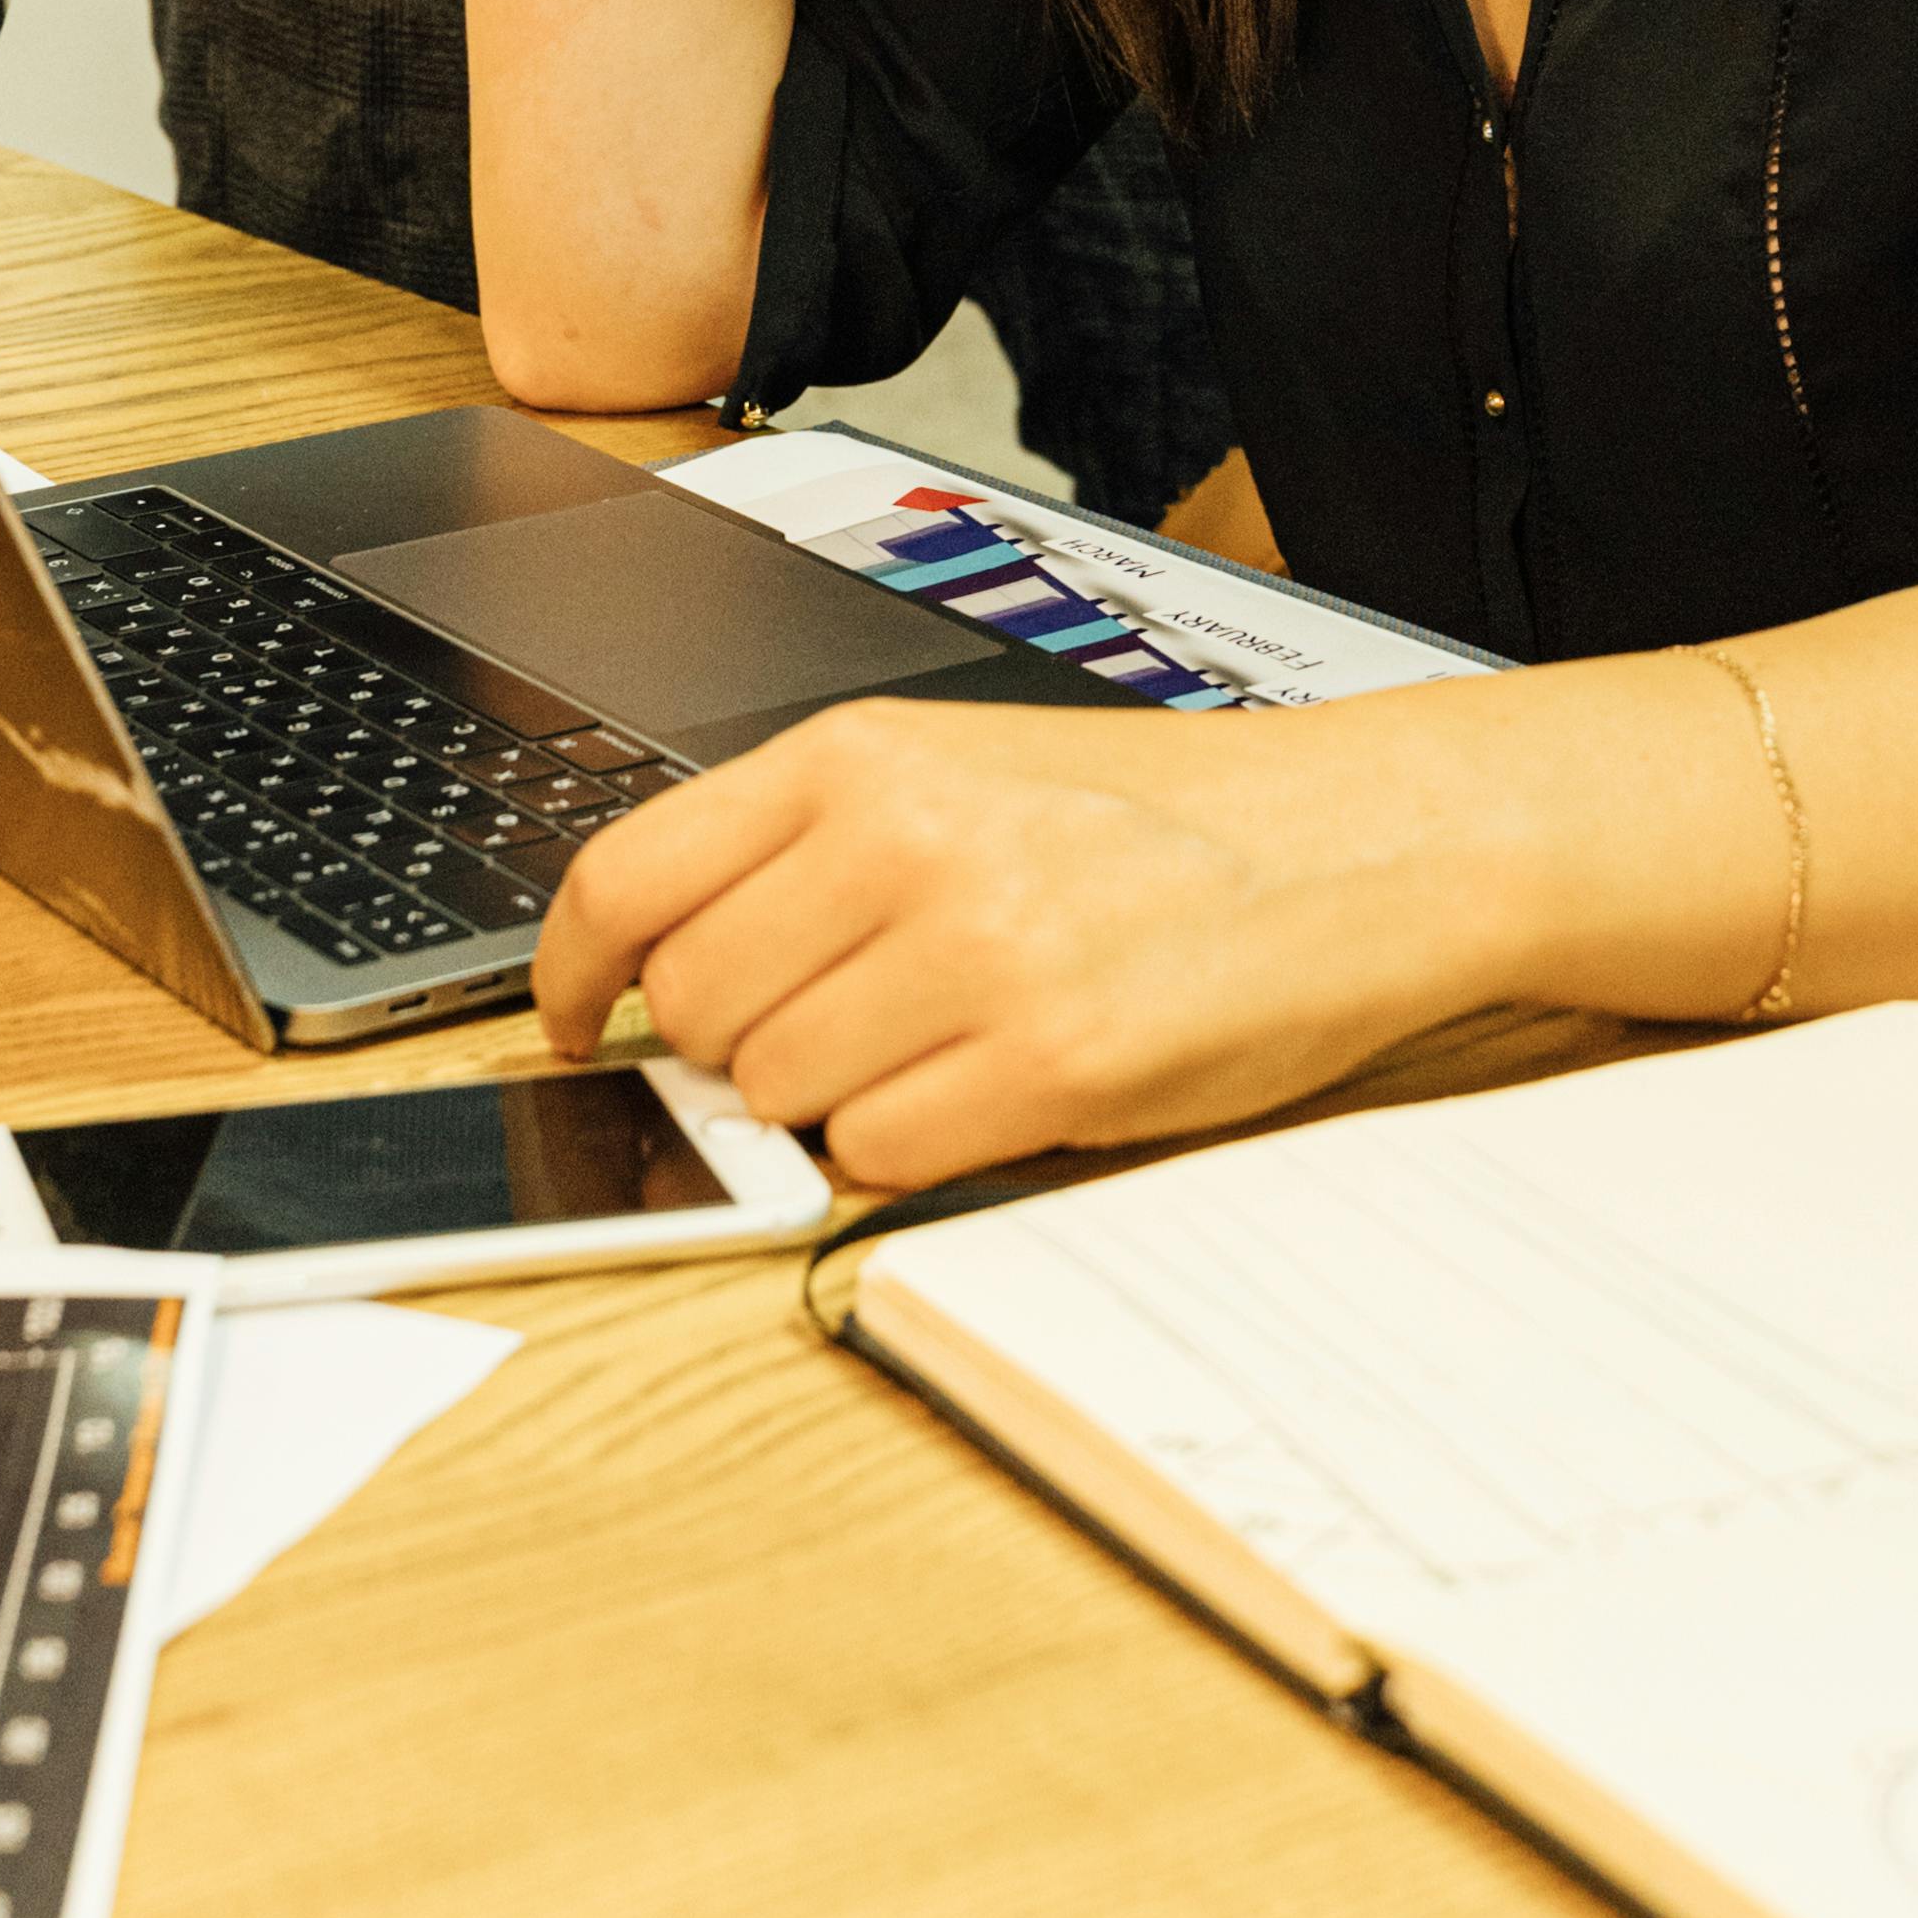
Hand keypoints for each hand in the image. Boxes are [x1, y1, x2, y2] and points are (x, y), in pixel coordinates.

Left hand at [531, 692, 1469, 1186]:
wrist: (1349, 842)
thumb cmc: (1155, 813)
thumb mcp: (961, 768)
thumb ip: (811, 851)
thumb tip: (663, 982)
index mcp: (860, 757)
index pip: (628, 876)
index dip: (568, 975)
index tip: (571, 1024)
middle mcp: (901, 842)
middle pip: (695, 1011)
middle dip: (739, 1048)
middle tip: (836, 1031)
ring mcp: (976, 955)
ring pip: (776, 1096)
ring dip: (831, 1104)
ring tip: (936, 1049)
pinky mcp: (1050, 1066)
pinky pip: (880, 1160)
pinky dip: (908, 1153)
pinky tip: (984, 1094)